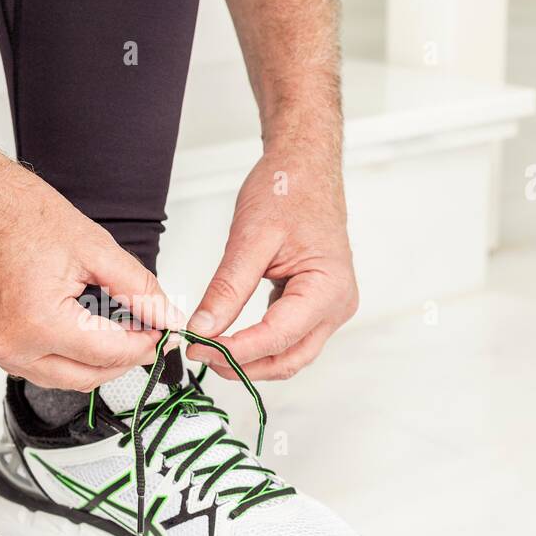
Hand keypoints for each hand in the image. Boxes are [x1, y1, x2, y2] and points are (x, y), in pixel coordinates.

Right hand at [0, 157, 185, 390]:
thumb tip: (165, 317)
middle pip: (85, 377)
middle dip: (121, 360)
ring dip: (90, 362)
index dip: (143, 345)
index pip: (108, 354)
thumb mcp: (93, 247)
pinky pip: (30, 365)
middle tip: (143, 334)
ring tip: (113, 330)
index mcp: (39, 323)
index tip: (160, 333)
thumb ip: (138, 289)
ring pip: (57, 378)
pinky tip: (76, 330)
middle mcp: (10, 345)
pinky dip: (59, 355)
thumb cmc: (15, 211)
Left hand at [187, 148, 357, 380]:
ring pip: (289, 354)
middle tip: (199, 354)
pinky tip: (229, 336)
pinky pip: (288, 338)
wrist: (305, 169)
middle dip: (243, 365)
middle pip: (288, 358)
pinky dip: (258, 345)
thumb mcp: (249, 239)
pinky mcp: (316, 305)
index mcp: (328, 288)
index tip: (197, 348)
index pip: (278, 337)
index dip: (235, 350)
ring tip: (210, 348)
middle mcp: (337, 305)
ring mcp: (330, 308)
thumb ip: (227, 288)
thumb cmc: (288, 191)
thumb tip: (203, 328)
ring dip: (250, 360)